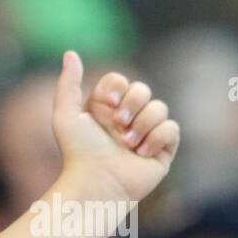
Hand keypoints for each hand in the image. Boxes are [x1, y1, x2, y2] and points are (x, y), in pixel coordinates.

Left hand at [52, 51, 179, 204]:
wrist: (96, 183)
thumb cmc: (77, 153)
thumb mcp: (66, 115)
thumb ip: (68, 84)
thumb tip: (71, 53)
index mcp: (106, 108)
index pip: (121, 80)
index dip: (117, 88)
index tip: (106, 103)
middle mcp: (127, 118)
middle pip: (143, 89)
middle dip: (131, 105)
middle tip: (117, 127)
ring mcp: (146, 133)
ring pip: (160, 107)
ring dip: (141, 126)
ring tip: (127, 146)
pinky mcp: (162, 149)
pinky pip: (172, 128)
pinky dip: (157, 138)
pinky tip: (141, 154)